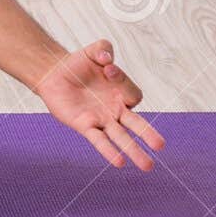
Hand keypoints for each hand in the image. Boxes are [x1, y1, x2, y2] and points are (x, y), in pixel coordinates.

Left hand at [35, 39, 164, 168]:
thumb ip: (104, 49)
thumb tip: (107, 60)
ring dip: (134, 151)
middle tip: (161, 146)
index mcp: (121, 92)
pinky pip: (99, 140)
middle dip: (148, 135)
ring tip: (148, 167)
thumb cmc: (79, 63)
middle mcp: (115, 109)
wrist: (54, 74)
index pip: (134, 94)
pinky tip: (119, 163)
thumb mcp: (95, 50)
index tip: (107, 68)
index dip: (123, 81)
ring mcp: (101, 119)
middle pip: (137, 124)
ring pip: (121, 138)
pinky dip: (109, 151)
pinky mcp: (85, 125)